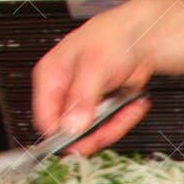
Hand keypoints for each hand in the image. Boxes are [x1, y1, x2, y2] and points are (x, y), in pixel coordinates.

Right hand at [32, 0, 159, 153]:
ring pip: (94, 133)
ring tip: (129, 107)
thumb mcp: (94, 68)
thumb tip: (71, 126)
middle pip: (71, 131)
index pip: (44, 118)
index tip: (77, 144)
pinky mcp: (103, 110)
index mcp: (51, 78)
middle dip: (95, 133)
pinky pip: (112, 127)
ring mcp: (85, 104)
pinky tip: (133, 104)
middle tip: (111, 130)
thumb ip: (82, 99)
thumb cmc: (111, 40)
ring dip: (115, 125)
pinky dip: (125, 119)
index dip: (59, 136)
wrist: (140, 38)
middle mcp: (65, 93)